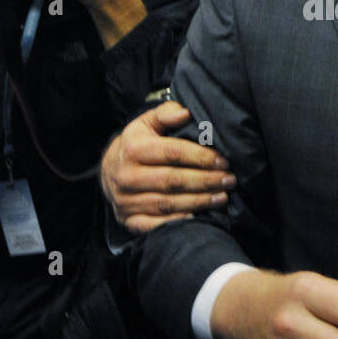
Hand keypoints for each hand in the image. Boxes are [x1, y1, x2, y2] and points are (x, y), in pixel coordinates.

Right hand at [102, 101, 236, 232]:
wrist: (108, 171)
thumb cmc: (138, 144)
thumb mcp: (147, 123)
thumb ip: (166, 114)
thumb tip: (186, 113)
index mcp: (133, 148)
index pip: (172, 152)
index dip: (200, 157)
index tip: (223, 161)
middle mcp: (127, 176)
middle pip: (172, 180)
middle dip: (205, 181)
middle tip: (229, 180)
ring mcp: (126, 200)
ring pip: (168, 203)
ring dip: (199, 202)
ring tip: (222, 197)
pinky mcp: (128, 219)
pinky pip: (155, 225)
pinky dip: (177, 222)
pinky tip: (199, 217)